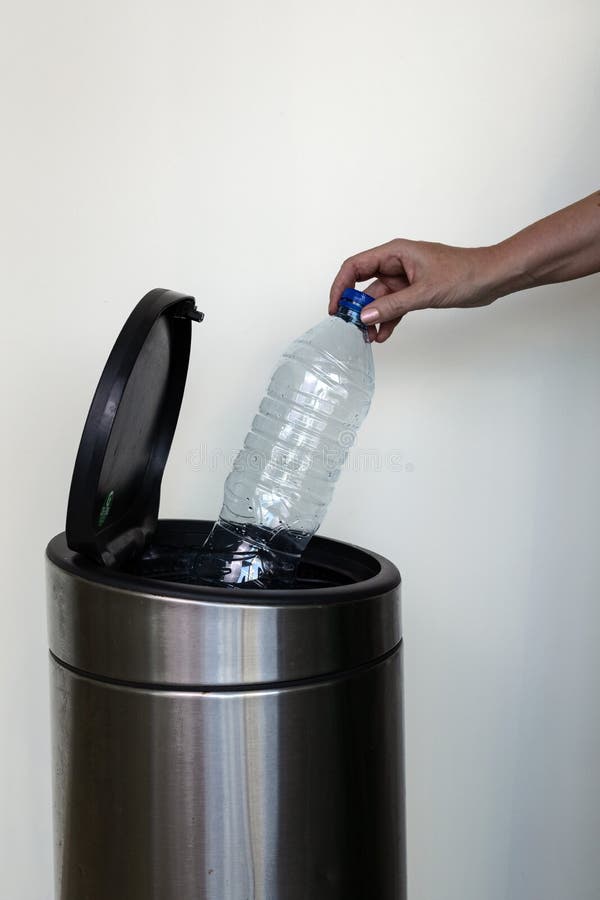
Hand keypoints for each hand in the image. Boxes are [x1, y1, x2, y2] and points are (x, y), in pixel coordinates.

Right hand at [329, 240, 501, 341]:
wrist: (491, 277)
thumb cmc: (464, 273)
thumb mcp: (425, 292)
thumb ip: (393, 305)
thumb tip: (365, 317)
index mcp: (395, 252)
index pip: (355, 267)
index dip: (341, 287)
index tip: (336, 308)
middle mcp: (396, 263)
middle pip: (364, 285)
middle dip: (356, 308)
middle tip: (352, 328)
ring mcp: (405, 278)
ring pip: (378, 299)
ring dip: (373, 318)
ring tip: (369, 338)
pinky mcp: (415, 291)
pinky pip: (393, 306)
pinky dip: (388, 320)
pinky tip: (384, 335)